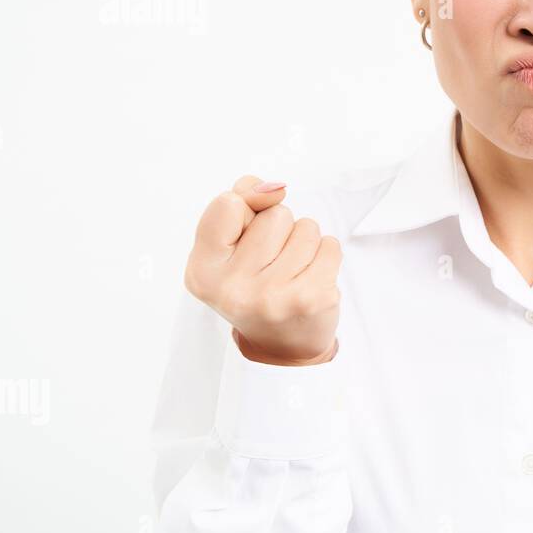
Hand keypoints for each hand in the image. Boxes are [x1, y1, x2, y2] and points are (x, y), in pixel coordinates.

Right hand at [183, 175, 341, 365]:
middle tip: (271, 263)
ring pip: (306, 227)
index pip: (228, 204)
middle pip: (274, 214)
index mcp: (203, 271)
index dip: (246, 209)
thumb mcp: (227, 249)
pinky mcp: (311, 299)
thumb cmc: (252, 285)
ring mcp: (274, 296)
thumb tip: (274, 187)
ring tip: (291, 271)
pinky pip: (329, 245)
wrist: (281, 345)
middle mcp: (233, 287)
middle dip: (280, 229)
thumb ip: (240, 205)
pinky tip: (309, 278)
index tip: (246, 233)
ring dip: (304, 242)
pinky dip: (325, 255)